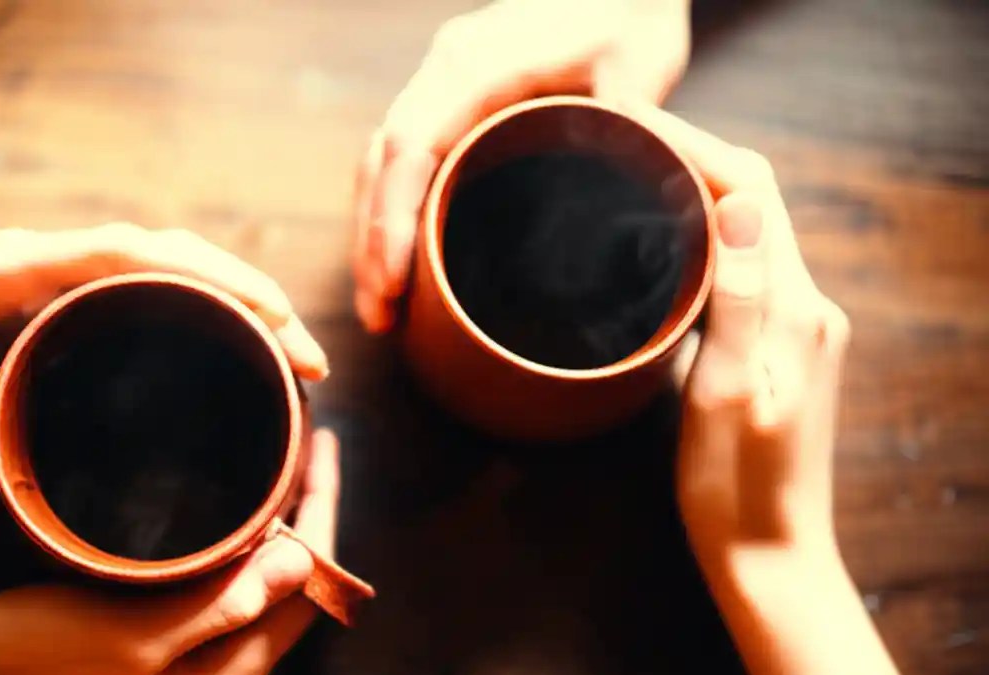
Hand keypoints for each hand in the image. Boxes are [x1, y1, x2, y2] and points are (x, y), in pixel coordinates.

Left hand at [0, 224, 328, 499]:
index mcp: (19, 263)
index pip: (133, 248)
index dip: (210, 274)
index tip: (270, 312)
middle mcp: (50, 257)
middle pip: (172, 253)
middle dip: (249, 290)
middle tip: (307, 351)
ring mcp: (63, 273)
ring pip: (170, 267)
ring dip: (237, 299)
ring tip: (294, 352)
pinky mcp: (67, 296)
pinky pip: (151, 291)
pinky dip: (205, 312)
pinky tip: (237, 352)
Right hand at [0, 429, 342, 674]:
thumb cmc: (34, 659)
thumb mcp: (128, 633)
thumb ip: (219, 606)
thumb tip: (301, 561)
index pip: (309, 587)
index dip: (320, 513)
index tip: (319, 446)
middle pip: (296, 587)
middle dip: (307, 514)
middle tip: (304, 444)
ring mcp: (201, 672)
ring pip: (265, 588)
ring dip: (278, 528)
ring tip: (281, 464)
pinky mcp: (175, 657)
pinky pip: (232, 594)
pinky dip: (243, 548)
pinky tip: (233, 512)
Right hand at [353, 0, 691, 331]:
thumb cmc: (630, 15)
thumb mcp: (631, 69)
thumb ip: (609, 133)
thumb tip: (602, 217)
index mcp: (474, 63)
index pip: (408, 144)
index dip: (392, 218)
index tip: (394, 284)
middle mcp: (445, 73)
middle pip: (381, 163)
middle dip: (372, 243)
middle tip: (379, 316)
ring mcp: (444, 90)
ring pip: (383, 166)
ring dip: (375, 236)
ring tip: (383, 310)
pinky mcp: (456, 110)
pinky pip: (409, 163)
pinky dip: (396, 216)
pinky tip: (404, 266)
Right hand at [636, 105, 849, 568]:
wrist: (769, 557)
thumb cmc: (736, 489)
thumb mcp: (729, 392)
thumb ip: (739, 297)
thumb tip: (739, 205)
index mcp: (794, 309)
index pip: (752, 193)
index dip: (695, 148)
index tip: (633, 127)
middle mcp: (805, 307)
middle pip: (753, 202)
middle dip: (691, 160)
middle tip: (620, 143)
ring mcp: (795, 326)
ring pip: (746, 233)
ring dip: (696, 196)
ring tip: (631, 178)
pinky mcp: (778, 347)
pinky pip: (742, 270)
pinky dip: (703, 240)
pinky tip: (661, 245)